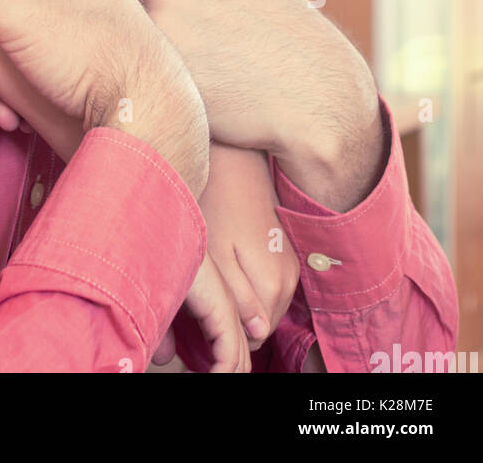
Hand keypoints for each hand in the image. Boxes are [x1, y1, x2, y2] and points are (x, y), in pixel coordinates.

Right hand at [0, 0, 209, 194]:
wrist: (152, 124)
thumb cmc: (87, 57)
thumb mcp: (6, 14)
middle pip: (22, 9)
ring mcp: (109, 32)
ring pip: (39, 46)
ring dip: (11, 77)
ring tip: (2, 104)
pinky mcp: (112, 72)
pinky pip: (62, 73)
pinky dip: (39, 93)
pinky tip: (27, 116)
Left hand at [131, 0, 374, 164]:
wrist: (316, 93)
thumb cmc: (289, 30)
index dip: (144, 5)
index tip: (172, 28)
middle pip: (118, 5)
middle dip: (134, 27)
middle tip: (176, 57)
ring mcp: (156, 22)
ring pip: (121, 38)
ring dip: (135, 53)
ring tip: (173, 72)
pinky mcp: (156, 68)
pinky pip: (130, 71)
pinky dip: (141, 80)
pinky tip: (173, 90)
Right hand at [152, 255, 251, 372]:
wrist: (160, 231)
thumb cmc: (156, 258)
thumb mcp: (158, 304)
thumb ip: (165, 332)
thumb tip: (165, 359)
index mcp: (216, 305)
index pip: (231, 351)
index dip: (217, 370)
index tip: (192, 374)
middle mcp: (227, 308)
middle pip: (238, 359)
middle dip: (223, 374)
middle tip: (196, 377)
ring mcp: (228, 310)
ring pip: (238, 362)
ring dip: (221, 376)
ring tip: (199, 378)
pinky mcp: (223, 312)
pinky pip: (230, 360)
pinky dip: (220, 375)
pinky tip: (207, 377)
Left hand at [200, 144, 299, 348]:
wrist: (234, 157)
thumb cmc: (216, 202)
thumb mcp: (217, 254)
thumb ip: (238, 298)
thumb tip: (257, 333)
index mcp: (273, 287)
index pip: (255, 336)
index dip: (228, 334)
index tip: (204, 319)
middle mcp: (289, 280)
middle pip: (262, 322)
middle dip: (236, 320)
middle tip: (205, 299)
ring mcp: (290, 264)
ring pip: (266, 304)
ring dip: (243, 302)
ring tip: (214, 281)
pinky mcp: (284, 251)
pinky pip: (268, 284)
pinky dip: (250, 284)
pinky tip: (228, 266)